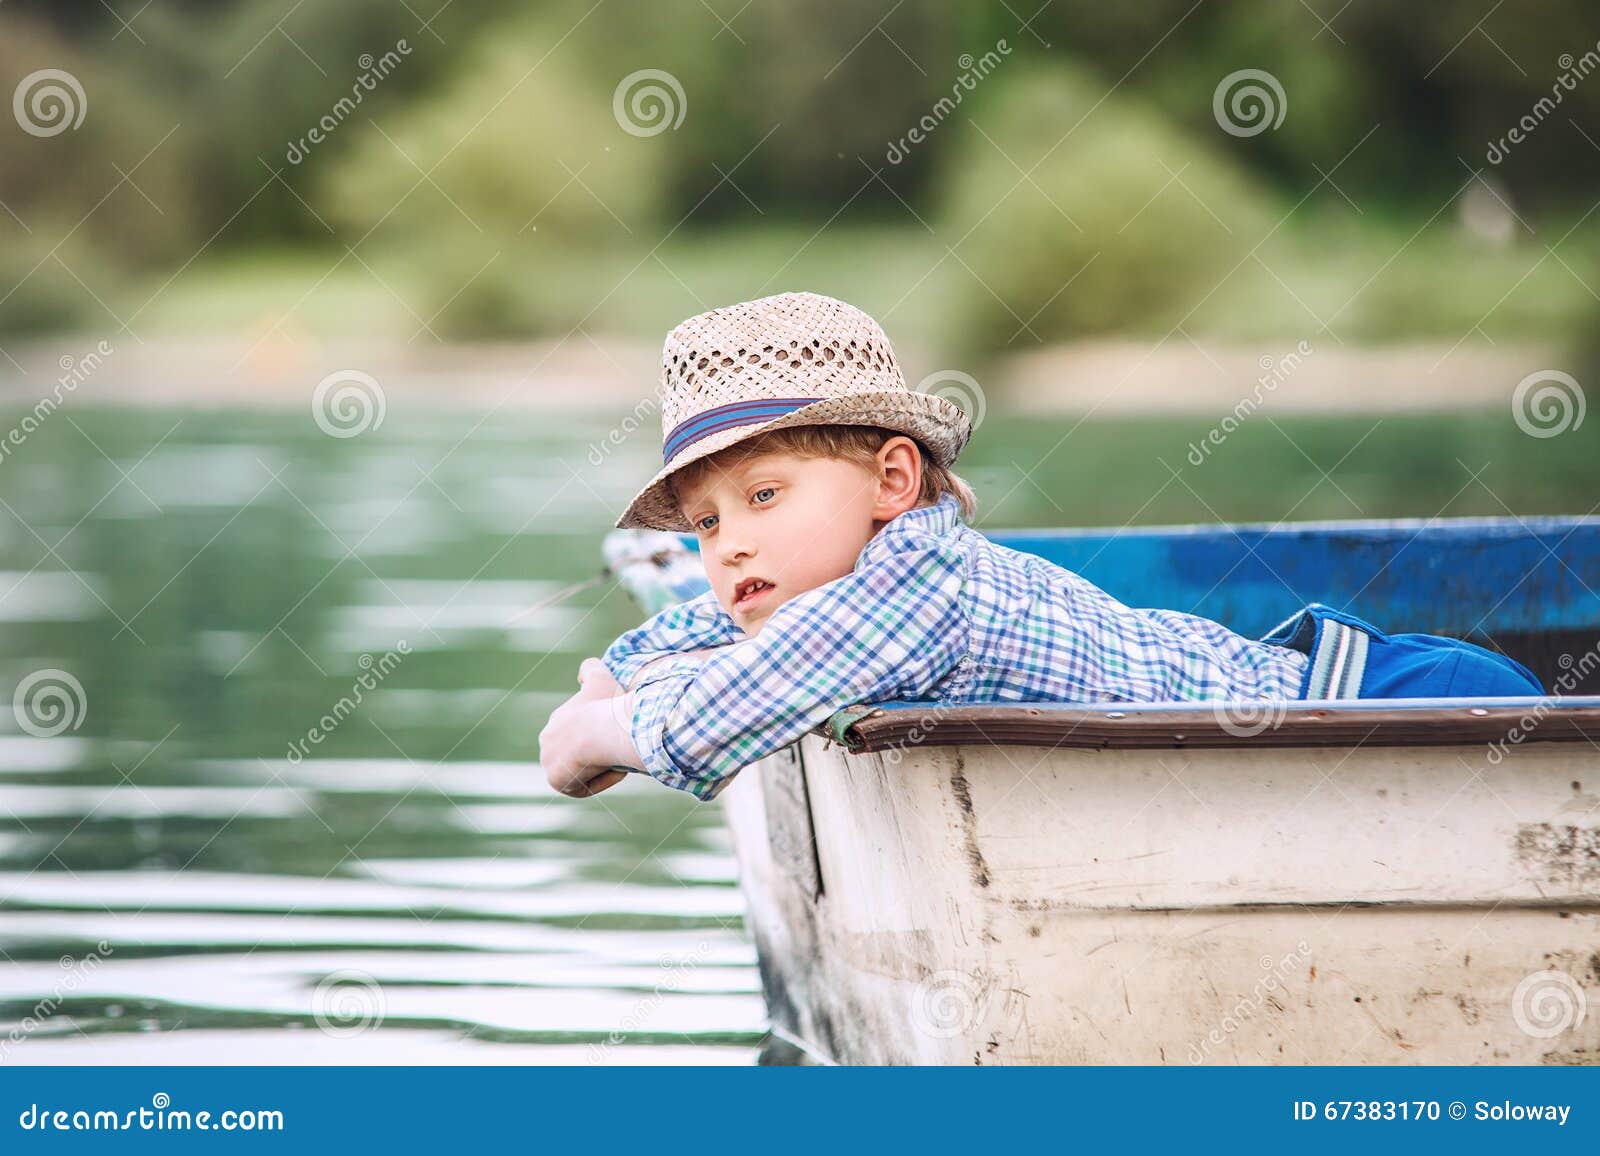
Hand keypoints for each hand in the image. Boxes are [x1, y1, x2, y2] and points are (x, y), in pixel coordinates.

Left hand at [539, 664, 638, 796]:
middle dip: (595, 754)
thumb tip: (583, 673)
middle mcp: (547, 742)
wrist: (602, 728)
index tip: (613, 733)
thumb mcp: (601, 678)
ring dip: (599, 768)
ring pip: (579, 771)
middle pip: (575, 755)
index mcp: (555, 722)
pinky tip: (615, 770)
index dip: (596, 735)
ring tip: (620, 759)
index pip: (575, 734)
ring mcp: (549, 762)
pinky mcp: (556, 780)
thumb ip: (591, 668)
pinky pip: (581, 787)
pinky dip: (599, 781)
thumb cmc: (605, 705)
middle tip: (619, 749)